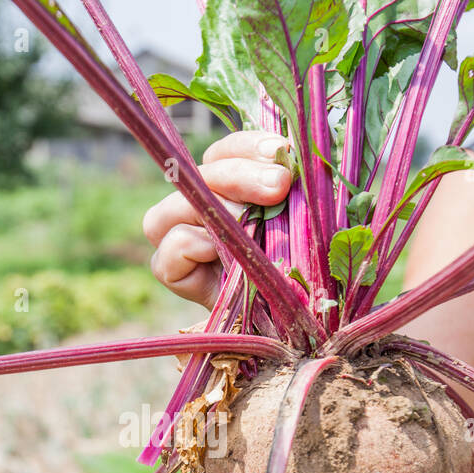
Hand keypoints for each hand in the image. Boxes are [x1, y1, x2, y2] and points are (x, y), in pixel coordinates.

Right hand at [142, 130, 293, 308]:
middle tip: (280, 185)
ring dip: (212, 209)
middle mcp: (199, 211)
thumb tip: (291, 155)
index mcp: (231, 189)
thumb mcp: (306, 226)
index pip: (224, 153)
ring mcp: (179, 242)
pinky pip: (167, 251)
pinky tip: (222, 252)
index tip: (281, 151)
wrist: (299, 325)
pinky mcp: (174, 274)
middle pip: (195, 176)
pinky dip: (191, 244)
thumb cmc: (306, 272)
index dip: (247, 146)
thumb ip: (297, 192)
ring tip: (251, 223)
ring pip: (168, 210)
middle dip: (239, 175)